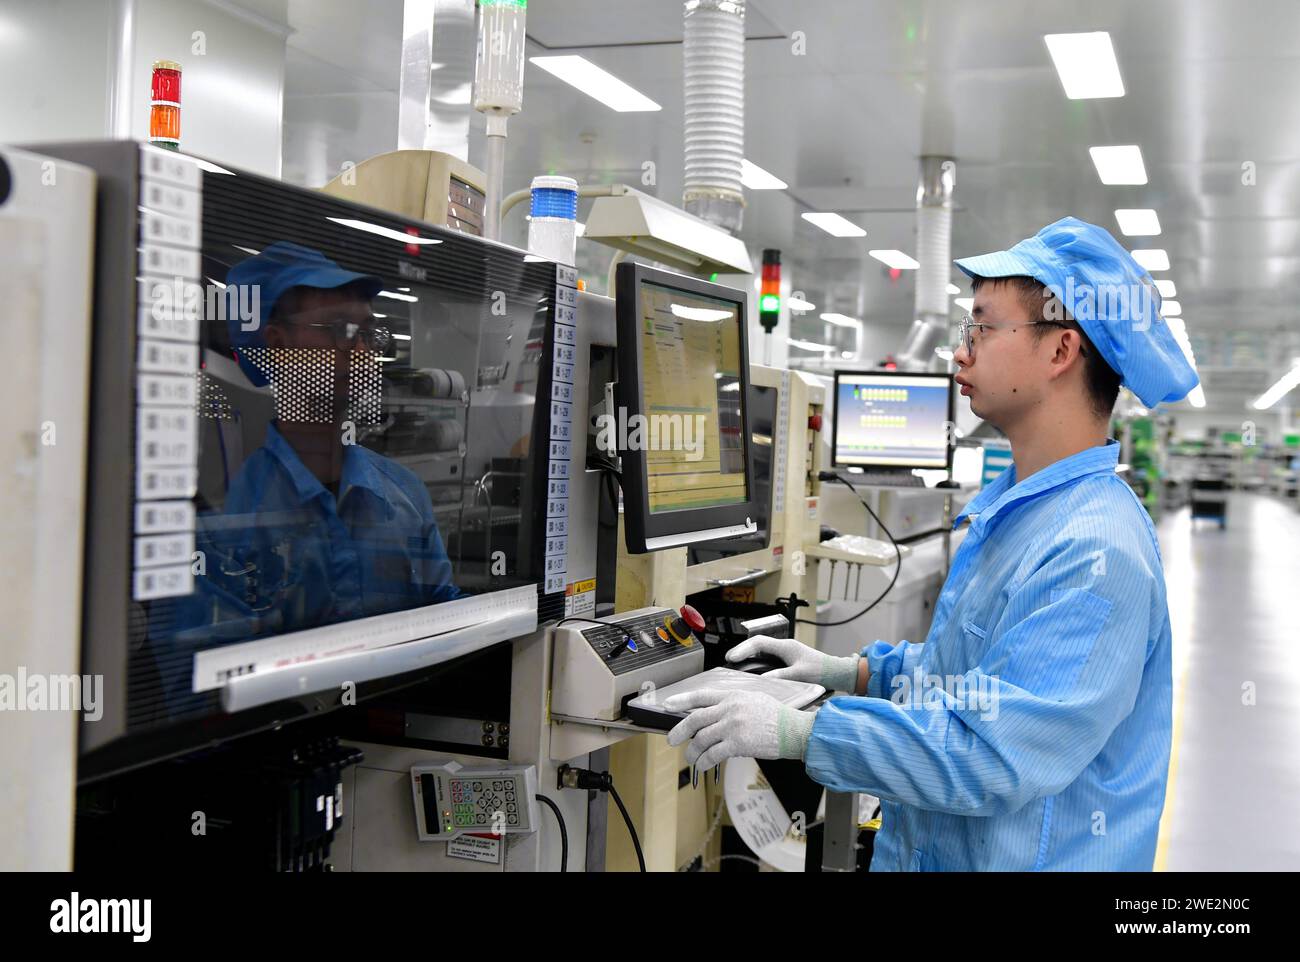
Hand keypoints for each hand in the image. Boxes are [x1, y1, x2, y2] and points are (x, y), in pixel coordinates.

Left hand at [663, 689, 814, 769]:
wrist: (794, 730)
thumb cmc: (778, 717)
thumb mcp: (754, 699)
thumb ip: (733, 704)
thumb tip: (715, 714)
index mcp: (733, 696)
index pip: (701, 695)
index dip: (682, 700)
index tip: (667, 705)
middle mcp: (730, 709)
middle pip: (695, 719)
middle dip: (679, 731)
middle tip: (672, 739)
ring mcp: (733, 726)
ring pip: (701, 739)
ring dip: (692, 751)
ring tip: (691, 757)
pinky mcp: (738, 743)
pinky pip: (713, 754)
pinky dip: (704, 761)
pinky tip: (702, 765)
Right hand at [726, 635, 859, 690]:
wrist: (838, 673)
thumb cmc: (822, 671)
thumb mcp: (800, 675)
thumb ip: (780, 676)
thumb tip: (761, 681)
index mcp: (786, 646)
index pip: (759, 643)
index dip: (743, 649)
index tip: (732, 657)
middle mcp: (784, 647)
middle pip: (757, 644)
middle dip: (742, 650)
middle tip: (728, 660)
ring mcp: (785, 654)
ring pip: (761, 651)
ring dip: (748, 655)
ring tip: (735, 665)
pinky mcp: (787, 661)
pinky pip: (767, 658)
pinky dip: (756, 662)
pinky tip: (751, 672)